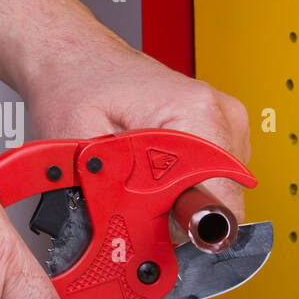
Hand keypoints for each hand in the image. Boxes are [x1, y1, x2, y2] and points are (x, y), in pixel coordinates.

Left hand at [21, 36, 251, 222]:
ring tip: (134, 175)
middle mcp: (220, 114)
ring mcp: (224, 121)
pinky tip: (147, 168)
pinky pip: (208, 178)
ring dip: (173, 198)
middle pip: (218, 200)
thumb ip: (109, 195)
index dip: (185, 224)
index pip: (221, 199)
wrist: (75, 58)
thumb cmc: (74, 86)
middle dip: (171, 212)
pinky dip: (177, 184)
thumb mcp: (78, 147)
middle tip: (127, 197)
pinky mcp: (217, 130)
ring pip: (213, 192)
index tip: (154, 227)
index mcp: (196, 113)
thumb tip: (128, 240)